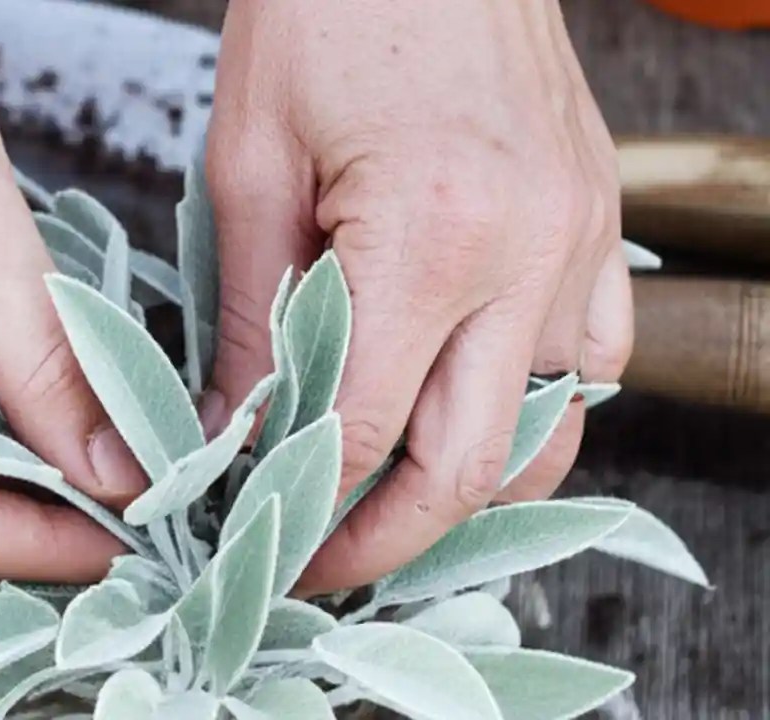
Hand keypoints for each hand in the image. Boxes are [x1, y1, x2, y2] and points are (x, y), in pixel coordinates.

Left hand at [205, 0, 631, 592]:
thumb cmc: (330, 8)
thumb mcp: (251, 163)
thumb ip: (251, 312)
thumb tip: (235, 425)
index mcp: (430, 234)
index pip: (366, 426)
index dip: (306, 504)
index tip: (262, 534)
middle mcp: (528, 250)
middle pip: (470, 462)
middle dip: (387, 536)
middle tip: (323, 561)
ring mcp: (578, 238)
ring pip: (548, 429)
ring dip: (469, 489)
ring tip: (394, 512)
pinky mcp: (594, 219)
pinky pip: (594, 358)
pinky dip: (536, 412)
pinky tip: (474, 418)